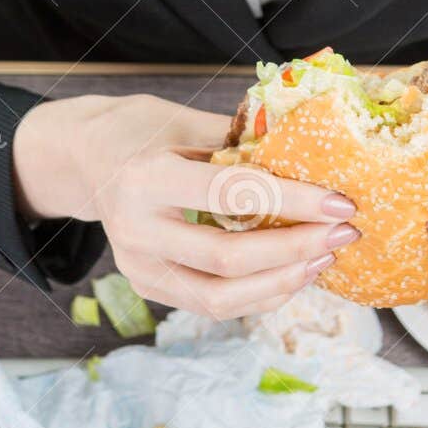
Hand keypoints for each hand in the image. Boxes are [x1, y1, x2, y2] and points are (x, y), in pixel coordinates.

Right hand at [12, 93, 357, 318]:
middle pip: (228, 258)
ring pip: (219, 297)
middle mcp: (135, 228)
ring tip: (324, 260)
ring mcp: (135, 265)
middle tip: (344, 236)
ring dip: (281, 283)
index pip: (232, 195)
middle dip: (296, 250)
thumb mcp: (188, 121)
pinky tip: (294, 275)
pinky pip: (209, 305)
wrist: (83, 157)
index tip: (341, 204)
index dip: (294, 203)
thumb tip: (315, 154)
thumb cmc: (145, 130)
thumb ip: (242, 141)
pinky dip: (258, 296)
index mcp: (145, 176)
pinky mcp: (144, 285)